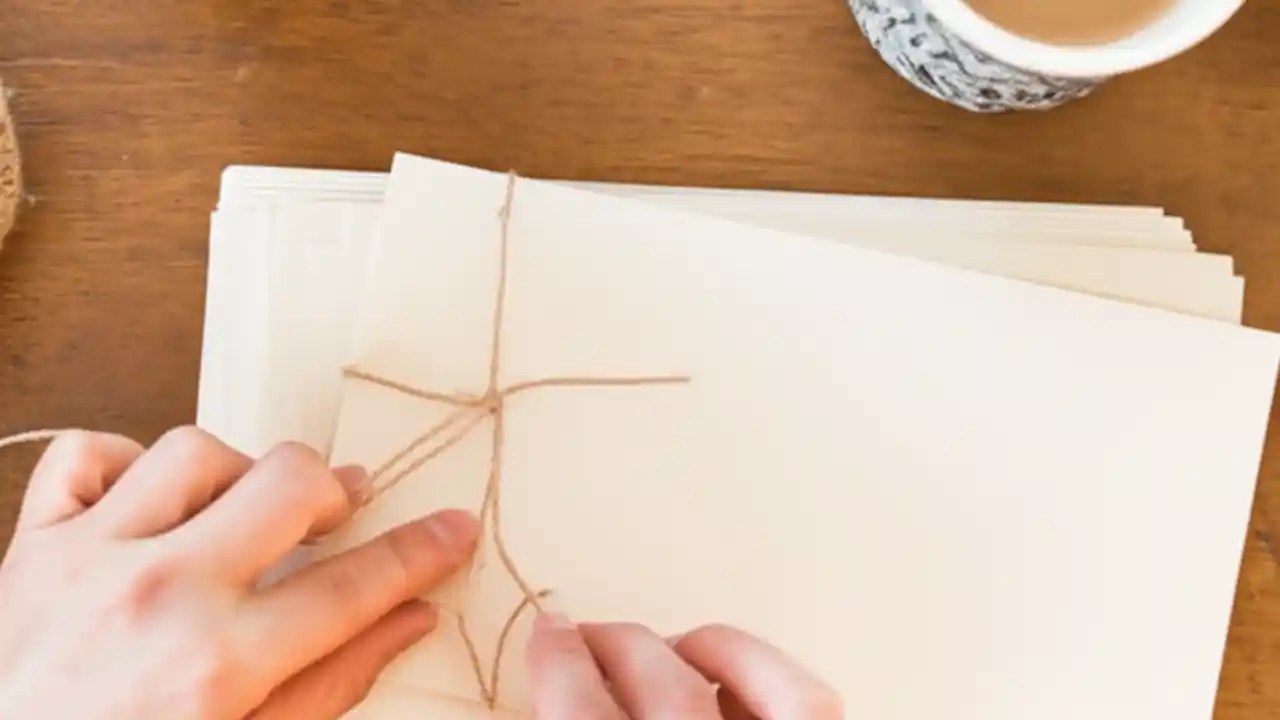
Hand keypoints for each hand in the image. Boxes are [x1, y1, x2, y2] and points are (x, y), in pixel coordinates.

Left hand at [0, 428, 479, 719]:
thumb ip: (333, 684)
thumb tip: (409, 622)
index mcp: (220, 664)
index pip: (357, 584)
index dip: (420, 552)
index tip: (453, 528)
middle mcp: (160, 595)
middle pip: (290, 482)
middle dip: (332, 492)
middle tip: (335, 515)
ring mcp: (89, 561)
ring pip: (194, 452)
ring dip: (232, 476)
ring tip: (237, 515)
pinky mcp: (31, 547)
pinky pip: (85, 456)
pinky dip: (123, 466)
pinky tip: (149, 505)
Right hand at [527, 616, 841, 718]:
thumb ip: (575, 719)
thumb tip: (563, 679)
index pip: (581, 714)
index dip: (558, 663)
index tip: (548, 632)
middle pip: (659, 687)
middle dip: (616, 645)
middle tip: (590, 636)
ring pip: (729, 682)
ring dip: (683, 647)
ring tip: (657, 647)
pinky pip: (807, 700)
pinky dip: (763, 666)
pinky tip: (724, 664)